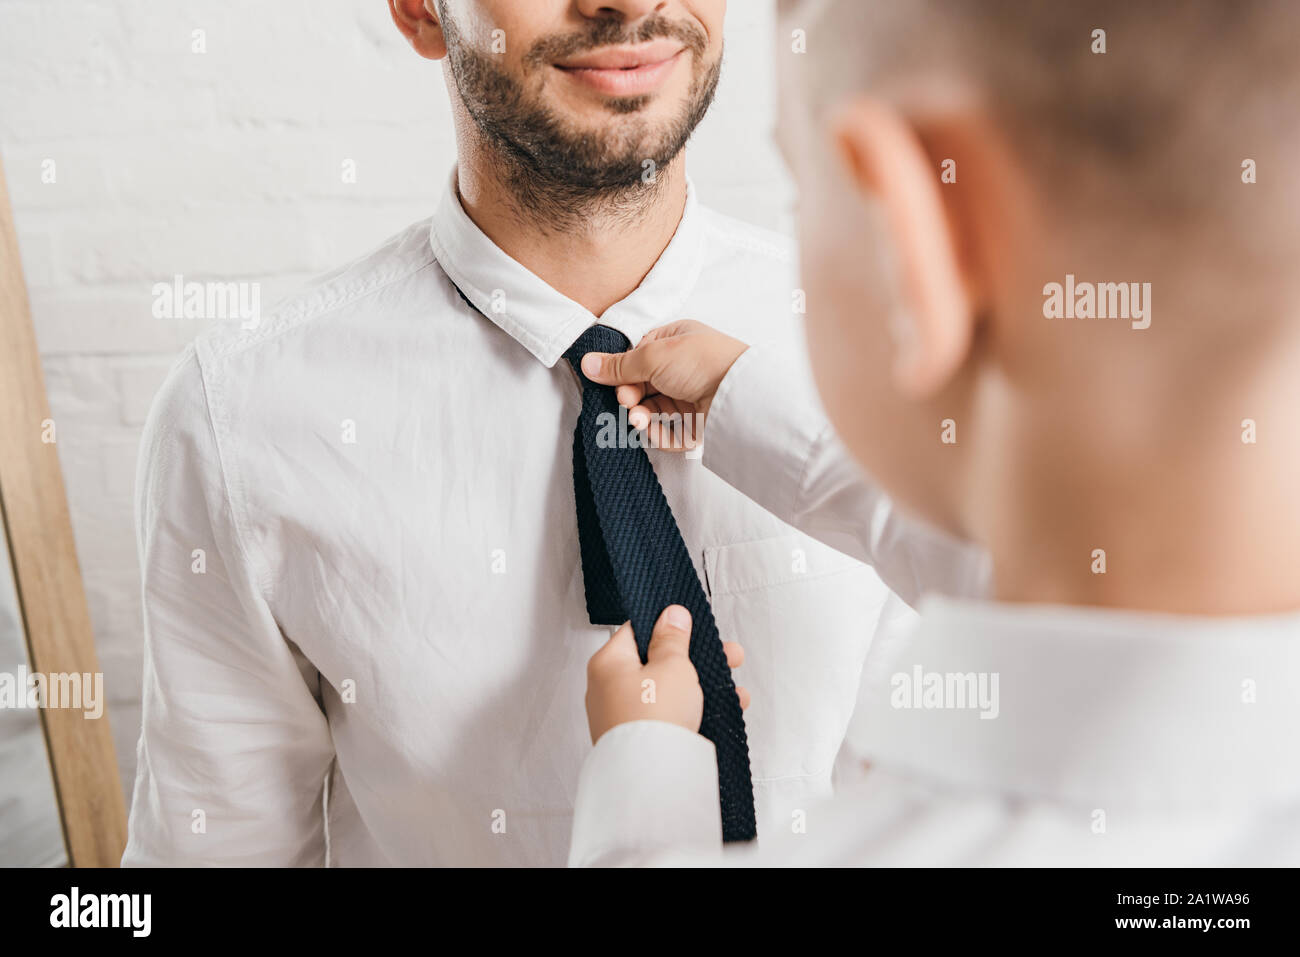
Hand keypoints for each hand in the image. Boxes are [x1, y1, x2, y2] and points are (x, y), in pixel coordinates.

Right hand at [579, 320, 747, 451]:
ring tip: (638, 420)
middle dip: (629, 396)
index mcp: (676, 341)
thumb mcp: (653, 355)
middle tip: (626, 401)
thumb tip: (587, 363)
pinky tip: (653, 432)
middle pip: (642, 386)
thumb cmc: (702, 361)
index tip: (611, 380)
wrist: (737, 393)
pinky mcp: (696, 423)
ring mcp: (689, 396)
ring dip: (640, 417)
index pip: (639, 356)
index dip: (622, 370)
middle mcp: (682, 368)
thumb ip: (619, 364)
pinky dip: (658, 434)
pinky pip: (668, 432)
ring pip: (652, 411)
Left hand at [585, 604, 748, 743]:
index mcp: (608, 663)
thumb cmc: (654, 716)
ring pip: (668, 691)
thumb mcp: (672, 665)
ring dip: (703, 685)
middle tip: (726, 654)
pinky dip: (695, 709)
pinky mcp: (640, 739)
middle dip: (696, 658)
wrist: (652, 777)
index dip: (667, 625)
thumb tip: (671, 615)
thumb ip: (673, 638)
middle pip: (657, 661)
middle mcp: (609, 689)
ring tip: (734, 685)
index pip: (637, 631)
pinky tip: (725, 707)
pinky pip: (670, 716)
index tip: (692, 624)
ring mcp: (623, 716)